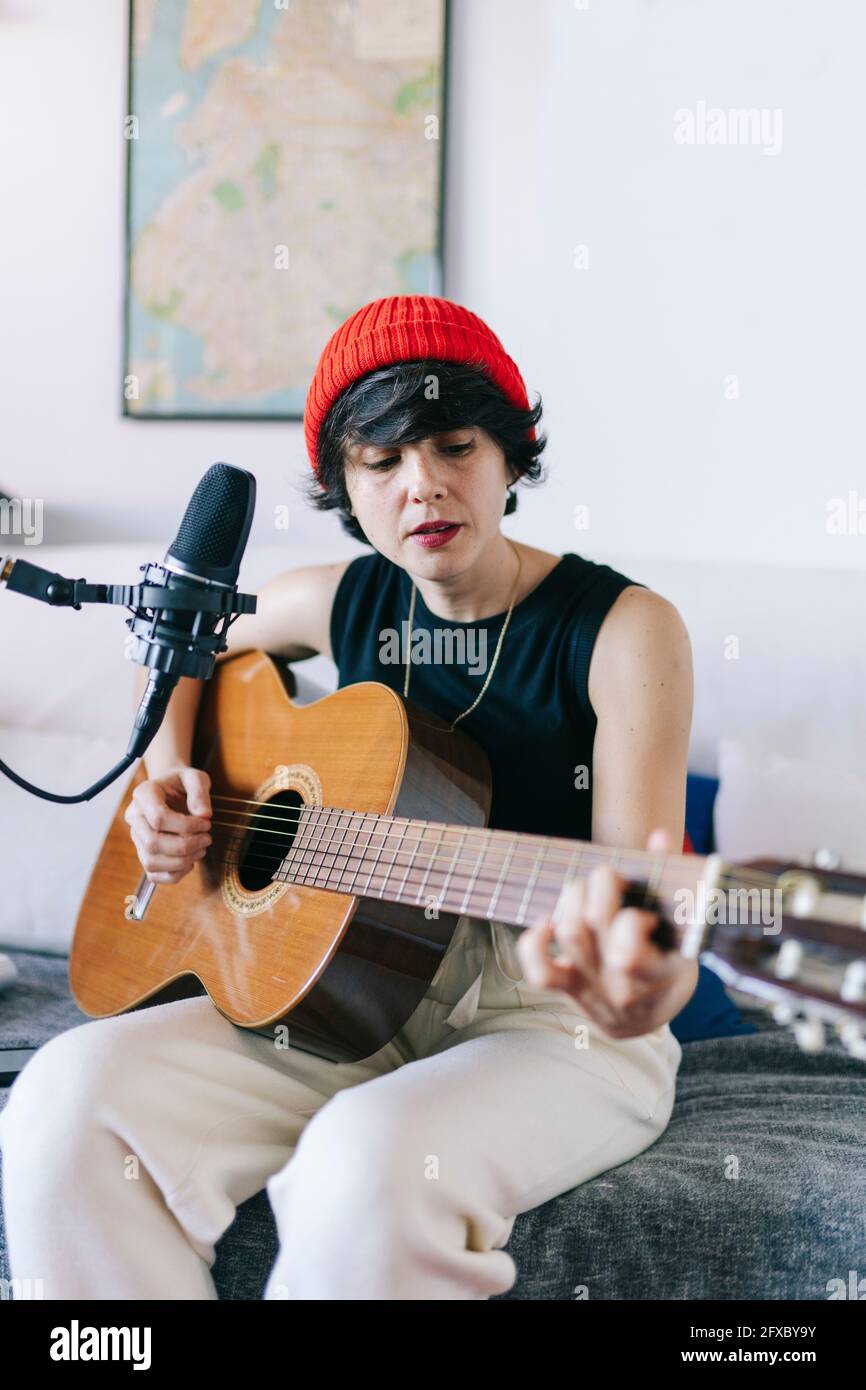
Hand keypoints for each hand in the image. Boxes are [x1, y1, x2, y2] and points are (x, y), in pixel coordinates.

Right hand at [123, 766, 212, 884]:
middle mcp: (134, 817)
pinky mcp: (144, 853)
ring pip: (151, 862)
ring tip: (201, 849)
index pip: (158, 818)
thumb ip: (200, 792)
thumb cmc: (184, 784)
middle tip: (207, 838)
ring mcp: (137, 837)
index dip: (187, 825)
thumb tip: (203, 814)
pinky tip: (190, 862)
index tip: (207, 822)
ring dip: (181, 862)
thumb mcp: (196, 777)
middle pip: (153, 843)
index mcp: (143, 794)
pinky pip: (153, 875)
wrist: (173, 790)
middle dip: (186, 846)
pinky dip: (175, 874)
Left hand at [516, 827, 698, 1038]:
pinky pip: (539, 970)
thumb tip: (660, 836)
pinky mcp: (567, 989)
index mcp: (660, 976)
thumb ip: (673, 883)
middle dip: (602, 885)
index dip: (633, 920)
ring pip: (569, 933)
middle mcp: (621, 987)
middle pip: (595, 922)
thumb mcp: (681, 933)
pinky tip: (548, 921)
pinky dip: (535, 940)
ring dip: (573, 898)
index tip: (644, 912)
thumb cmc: (666, 962)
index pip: (630, 952)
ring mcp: (591, 989)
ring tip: (586, 892)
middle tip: (612, 881)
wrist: (644, 1018)